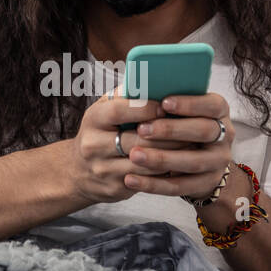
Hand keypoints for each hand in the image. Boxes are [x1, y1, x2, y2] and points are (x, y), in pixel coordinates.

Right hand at [66, 86, 195, 204]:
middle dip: (168, 134)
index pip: (120, 110)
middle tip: (192, 128)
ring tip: (192, 145)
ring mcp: (103, 170)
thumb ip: (126, 96)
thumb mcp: (104, 110)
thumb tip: (154, 81)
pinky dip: (166, 172)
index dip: (146, 108)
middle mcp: (93, 145)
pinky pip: (147, 180)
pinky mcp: (115, 189)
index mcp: (93, 119)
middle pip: (137, 139)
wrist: (77, 172)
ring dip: (172, 154)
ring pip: (146, 163)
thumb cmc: (100, 132)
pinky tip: (180, 163)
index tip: (167, 105)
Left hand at [122, 92, 233, 199]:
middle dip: (171, 130)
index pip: (213, 105)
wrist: (198, 161)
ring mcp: (218, 161)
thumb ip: (164, 101)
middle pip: (204, 131)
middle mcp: (224, 135)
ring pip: (192, 161)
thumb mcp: (178, 111)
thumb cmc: (180, 125)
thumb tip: (138, 92)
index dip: (190, 104)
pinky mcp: (206, 183)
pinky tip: (131, 179)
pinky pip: (180, 186)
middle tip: (141, 129)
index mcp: (219, 111)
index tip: (163, 103)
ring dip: (161, 159)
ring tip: (134, 155)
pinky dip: (154, 184)